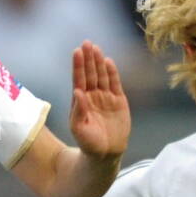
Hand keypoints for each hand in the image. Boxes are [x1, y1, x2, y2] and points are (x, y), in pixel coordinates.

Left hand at [69, 42, 129, 158]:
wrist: (106, 153)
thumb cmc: (88, 143)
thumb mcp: (79, 129)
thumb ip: (78, 110)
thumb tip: (77, 91)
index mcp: (80, 101)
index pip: (79, 79)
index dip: (78, 65)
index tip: (77, 52)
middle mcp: (92, 96)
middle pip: (90, 74)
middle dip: (89, 59)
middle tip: (87, 43)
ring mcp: (105, 98)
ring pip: (102, 76)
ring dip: (99, 62)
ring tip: (96, 48)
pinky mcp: (119, 101)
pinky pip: (115, 84)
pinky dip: (112, 73)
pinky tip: (109, 62)